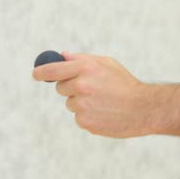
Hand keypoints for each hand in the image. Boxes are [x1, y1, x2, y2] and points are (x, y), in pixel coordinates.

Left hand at [32, 52, 152, 137]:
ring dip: (80, 102)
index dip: (41, 71)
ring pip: (70, 103)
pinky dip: (87, 115)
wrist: (143, 108)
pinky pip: (78, 117)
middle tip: (90, 88)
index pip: (52, 69)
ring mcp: (82, 105)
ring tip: (102, 101)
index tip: (36, 73)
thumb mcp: (106, 63)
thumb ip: (82, 59)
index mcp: (86, 67)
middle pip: (60, 87)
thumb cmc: (124, 83)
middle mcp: (81, 85)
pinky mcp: (85, 122)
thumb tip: (61, 56)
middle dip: (70, 87)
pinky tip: (103, 112)